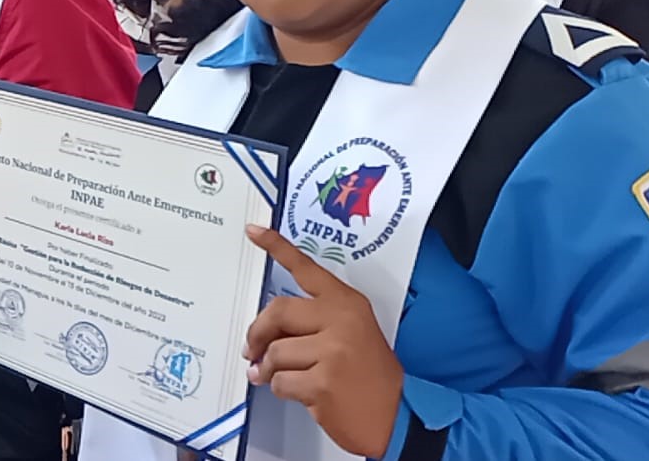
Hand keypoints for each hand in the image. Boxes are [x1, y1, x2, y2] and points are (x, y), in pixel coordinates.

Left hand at [244, 225, 401, 457]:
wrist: (397, 417)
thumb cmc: (370, 378)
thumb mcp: (349, 336)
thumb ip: (311, 324)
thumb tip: (265, 332)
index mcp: (347, 303)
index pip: (306, 269)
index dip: (276, 247)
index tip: (253, 231)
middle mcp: (341, 320)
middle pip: (277, 311)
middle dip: (257, 334)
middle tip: (251, 350)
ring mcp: (333, 350)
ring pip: (275, 352)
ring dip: (269, 370)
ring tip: (280, 378)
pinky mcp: (324, 382)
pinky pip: (281, 381)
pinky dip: (281, 390)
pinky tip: (301, 394)